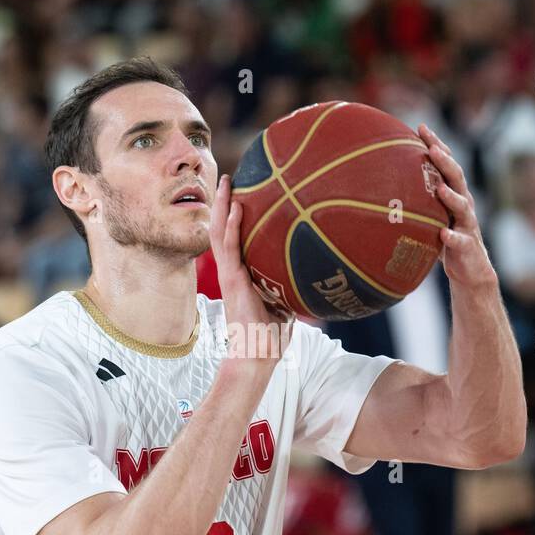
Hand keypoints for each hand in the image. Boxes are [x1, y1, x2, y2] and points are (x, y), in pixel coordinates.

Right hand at [206, 173, 293, 363]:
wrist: (257, 356)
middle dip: (225, 204)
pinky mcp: (232, 281)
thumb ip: (289, 287)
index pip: (236, 240)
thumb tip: (313, 275)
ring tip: (226, 182)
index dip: (236, 218)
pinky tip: (237, 206)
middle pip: (224, 230)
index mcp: (242, 275)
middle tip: (229, 179)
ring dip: (223, 207)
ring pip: (221, 233)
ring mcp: (230, 274)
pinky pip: (229, 248)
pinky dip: (232, 226)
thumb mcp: (284, 304)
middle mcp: (233, 271)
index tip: (242, 194)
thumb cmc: (271, 335)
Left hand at [418, 124, 497, 289]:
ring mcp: (467, 225)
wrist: (471, 270)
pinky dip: (452, 237)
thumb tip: (382, 180)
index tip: (421, 127)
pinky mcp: (467, 247)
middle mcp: (464, 205)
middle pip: (457, 178)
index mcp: (454, 194)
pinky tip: (443, 233)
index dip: (436, 145)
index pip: (446, 164)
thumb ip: (418, 198)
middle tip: (432, 148)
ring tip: (440, 188)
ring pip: (463, 207)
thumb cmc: (446, 238)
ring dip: (452, 197)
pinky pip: (460, 241)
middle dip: (445, 162)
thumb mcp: (432, 215)